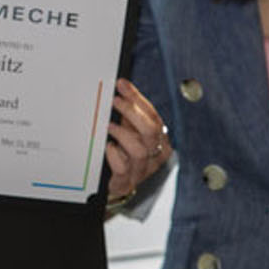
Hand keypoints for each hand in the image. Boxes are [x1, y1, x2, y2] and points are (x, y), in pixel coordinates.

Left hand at [105, 78, 168, 200]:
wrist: (118, 183)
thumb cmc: (126, 153)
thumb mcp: (131, 131)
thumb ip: (130, 112)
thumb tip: (122, 86)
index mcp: (160, 141)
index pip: (154, 116)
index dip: (137, 99)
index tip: (122, 85)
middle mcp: (155, 155)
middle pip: (151, 131)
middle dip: (132, 112)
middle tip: (115, 101)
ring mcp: (142, 170)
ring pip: (139, 150)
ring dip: (123, 134)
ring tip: (109, 126)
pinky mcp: (126, 181)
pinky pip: (122, 168)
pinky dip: (113, 155)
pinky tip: (108, 147)